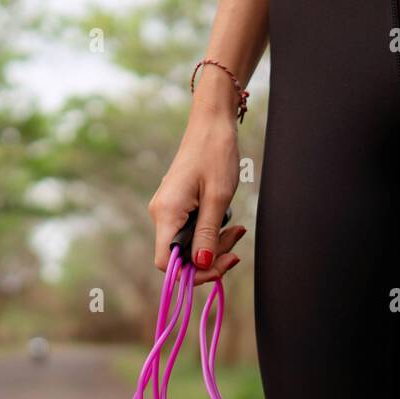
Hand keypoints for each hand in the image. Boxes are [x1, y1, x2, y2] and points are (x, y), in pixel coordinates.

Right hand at [148, 73, 246, 284]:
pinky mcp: (178, 208)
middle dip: (211, 257)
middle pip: (180, 257)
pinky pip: (192, 232)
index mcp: (166, 213)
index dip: (191, 273)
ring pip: (189, 246)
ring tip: (238, 230)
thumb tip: (201, 265)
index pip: (166, 262)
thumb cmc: (215, 153)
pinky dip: (212, 233)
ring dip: (215, 245)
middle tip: (236, 243)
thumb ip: (208, 233)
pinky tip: (230, 224)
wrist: (212, 124)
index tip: (217, 266)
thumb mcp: (218, 197)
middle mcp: (161, 215)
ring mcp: (169, 211)